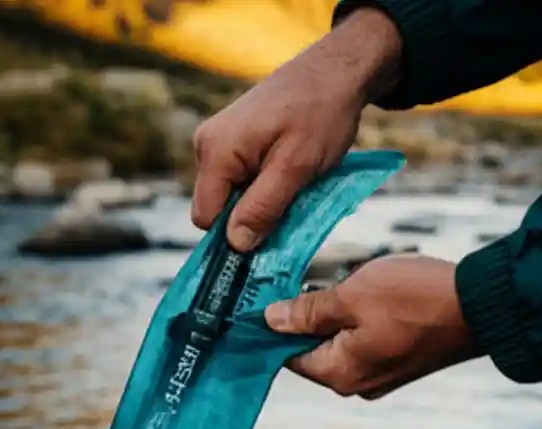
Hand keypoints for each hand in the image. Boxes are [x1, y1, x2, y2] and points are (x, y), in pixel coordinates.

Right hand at [191, 7, 402, 250]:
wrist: (335, 71)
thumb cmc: (320, 112)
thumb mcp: (297, 167)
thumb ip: (264, 206)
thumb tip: (236, 244)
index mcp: (216, 151)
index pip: (206, 219)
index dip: (236, 234)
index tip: (272, 234)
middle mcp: (208, 146)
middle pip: (218, 208)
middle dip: (252, 216)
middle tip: (292, 203)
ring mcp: (219, 142)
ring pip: (233, 196)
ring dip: (263, 201)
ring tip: (295, 182)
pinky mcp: (235, 141)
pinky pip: (242, 180)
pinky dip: (266, 185)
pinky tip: (290, 172)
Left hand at [265, 255, 476, 398]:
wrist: (482, 306)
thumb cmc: (415, 299)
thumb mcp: (352, 296)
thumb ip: (308, 311)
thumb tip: (271, 320)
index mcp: (341, 374)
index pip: (288, 355)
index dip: (273, 326)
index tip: (266, 296)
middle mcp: (358, 384)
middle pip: (313, 351)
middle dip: (305, 318)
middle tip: (301, 280)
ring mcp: (382, 376)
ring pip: (340, 344)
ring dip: (333, 316)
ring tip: (338, 284)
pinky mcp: (401, 362)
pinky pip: (364, 343)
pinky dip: (357, 321)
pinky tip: (364, 295)